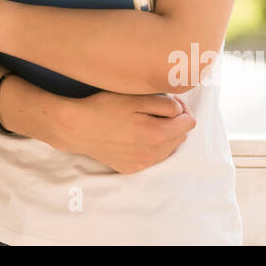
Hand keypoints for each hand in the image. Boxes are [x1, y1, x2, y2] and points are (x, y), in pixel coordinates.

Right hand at [56, 90, 194, 173]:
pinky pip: (153, 158)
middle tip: (155, 109)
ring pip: (169, 149)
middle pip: (181, 137)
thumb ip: (165, 104)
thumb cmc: (104, 108)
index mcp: (157, 134)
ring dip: (164, 135)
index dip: (182, 108)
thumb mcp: (136, 98)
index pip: (189, 122)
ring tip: (145, 122)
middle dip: (175, 122)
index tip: (168, 101)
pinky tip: (135, 135)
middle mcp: (153, 154)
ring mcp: (142, 164)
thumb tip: (180, 111)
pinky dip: (151, 146)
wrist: (76, 127)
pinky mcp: (132, 168)